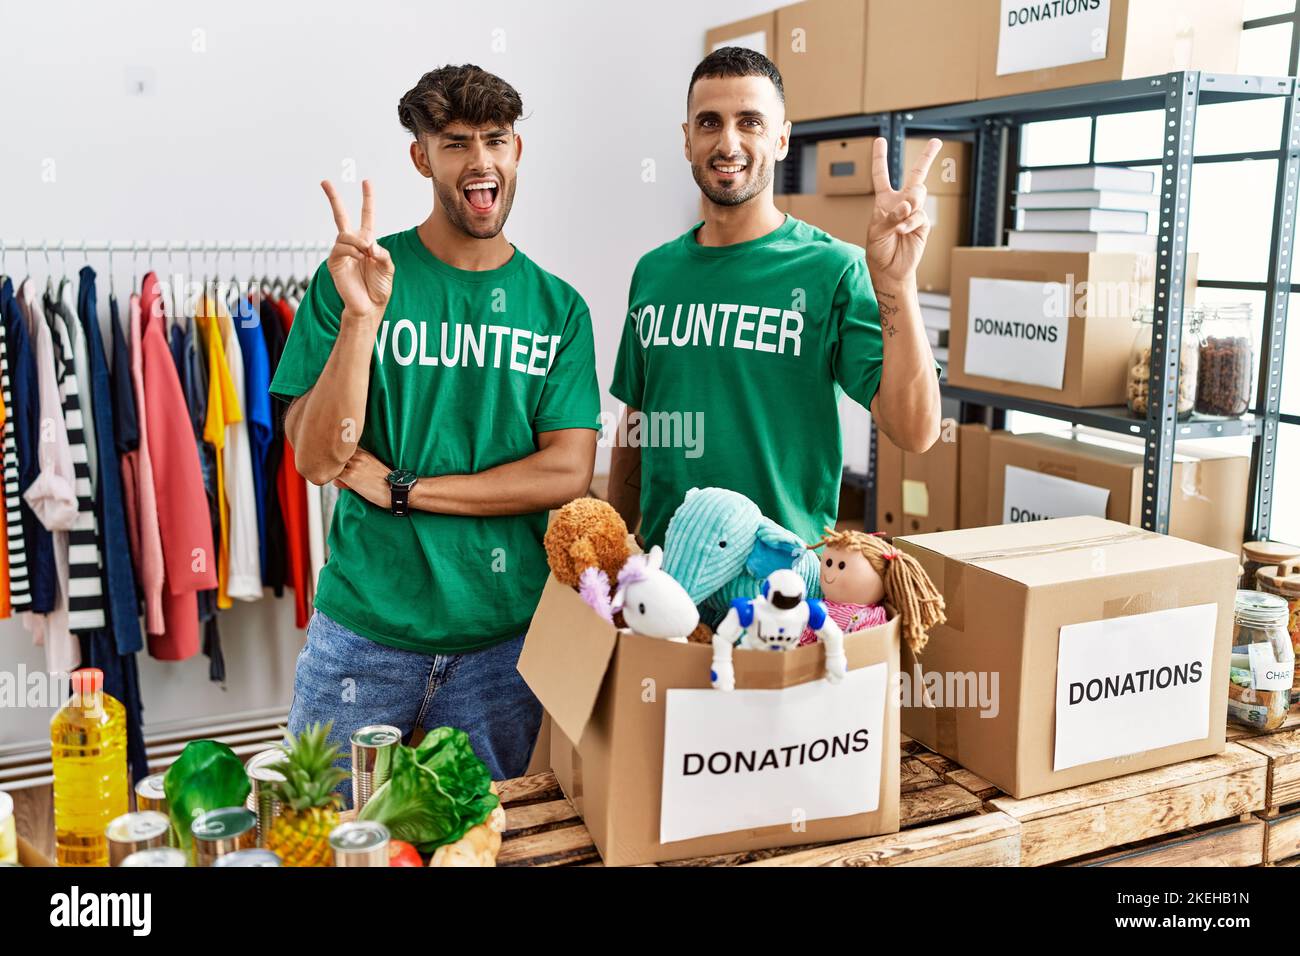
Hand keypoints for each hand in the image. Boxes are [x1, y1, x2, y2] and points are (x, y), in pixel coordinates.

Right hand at [321, 179, 394, 323]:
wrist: (369, 307)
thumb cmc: (379, 288)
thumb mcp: (388, 267)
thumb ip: (382, 252)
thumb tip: (368, 243)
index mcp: (367, 242)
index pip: (366, 216)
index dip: (367, 199)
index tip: (366, 182)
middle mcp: (352, 244)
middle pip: (340, 216)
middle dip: (333, 198)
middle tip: (324, 181)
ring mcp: (341, 252)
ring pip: (345, 235)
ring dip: (358, 242)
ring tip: (367, 254)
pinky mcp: (334, 262)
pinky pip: (341, 248)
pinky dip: (353, 251)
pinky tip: (360, 259)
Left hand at [333, 447, 393, 508]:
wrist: (396, 490)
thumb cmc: (386, 484)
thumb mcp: (372, 471)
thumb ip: (354, 471)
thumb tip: (335, 480)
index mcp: (364, 453)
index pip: (343, 447)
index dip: (336, 455)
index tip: (332, 460)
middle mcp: (358, 456)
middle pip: (335, 453)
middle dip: (330, 462)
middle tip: (328, 469)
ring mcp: (354, 465)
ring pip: (332, 463)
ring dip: (329, 470)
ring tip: (329, 476)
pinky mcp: (351, 476)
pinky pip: (332, 474)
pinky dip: (329, 477)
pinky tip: (330, 481)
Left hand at [865, 137, 941, 283]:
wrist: (890, 270)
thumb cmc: (879, 250)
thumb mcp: (876, 231)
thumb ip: (890, 215)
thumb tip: (907, 204)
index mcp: (884, 201)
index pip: (881, 175)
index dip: (880, 158)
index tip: (879, 140)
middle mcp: (901, 202)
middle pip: (916, 175)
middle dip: (927, 157)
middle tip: (937, 141)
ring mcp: (914, 212)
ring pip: (918, 194)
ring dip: (909, 204)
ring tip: (900, 220)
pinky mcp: (923, 224)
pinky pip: (920, 215)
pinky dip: (910, 222)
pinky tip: (901, 230)